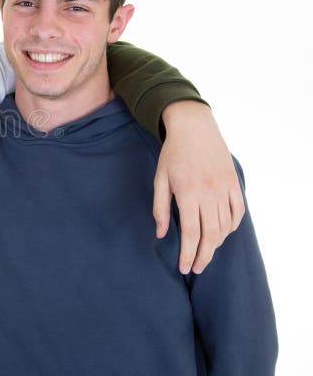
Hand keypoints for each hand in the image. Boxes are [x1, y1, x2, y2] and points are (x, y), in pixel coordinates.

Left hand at [153, 101, 244, 274]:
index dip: (189, 254)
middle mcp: (209, 193)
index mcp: (188, 193)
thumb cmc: (173, 154)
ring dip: (216, 244)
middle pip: (211, 235)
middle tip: (197, 269)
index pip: (192, 233)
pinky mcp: (234, 183)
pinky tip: (222, 234)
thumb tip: (161, 234)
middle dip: (204, 256)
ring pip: (225, 226)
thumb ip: (160, 208)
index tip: (185, 268)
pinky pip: (238, 212)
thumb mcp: (160, 179)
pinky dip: (231, 226)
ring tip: (205, 252)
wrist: (195, 127)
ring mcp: (225, 188)